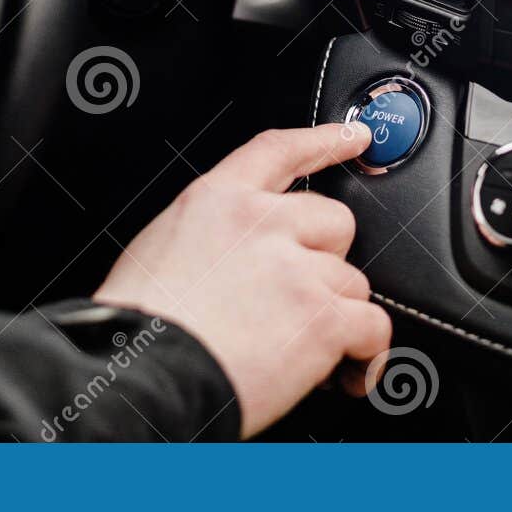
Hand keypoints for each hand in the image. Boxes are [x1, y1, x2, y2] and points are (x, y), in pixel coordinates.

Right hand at [94, 122, 391, 437]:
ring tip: (303, 350)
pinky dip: (368, 355)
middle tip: (297, 300)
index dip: (324, 141)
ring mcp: (296, 268)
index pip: (280, 151)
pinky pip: (372, 327)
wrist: (142, 375)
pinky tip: (351, 372)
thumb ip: (213, 236)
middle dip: (326, 261)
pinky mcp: (321, 317)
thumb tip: (242, 261)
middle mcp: (262, 223)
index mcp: (217, 200)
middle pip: (334, 222)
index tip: (355, 136)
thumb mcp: (161, 249)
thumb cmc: (139, 326)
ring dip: (337, 316)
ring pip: (352, 282)